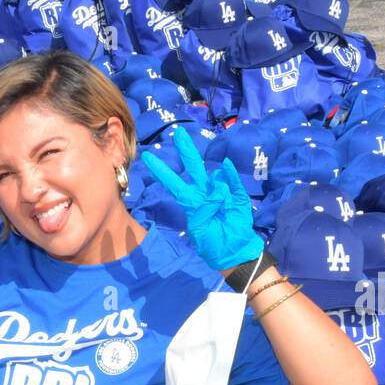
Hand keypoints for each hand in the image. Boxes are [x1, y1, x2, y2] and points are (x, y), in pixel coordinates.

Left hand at [140, 126, 264, 272]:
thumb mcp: (200, 229)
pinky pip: (232, 180)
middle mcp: (204, 192)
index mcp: (191, 202)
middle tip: (178, 133)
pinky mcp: (236, 194)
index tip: (148, 157)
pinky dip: (229, 174)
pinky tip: (226, 166)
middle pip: (193, 168)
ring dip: (216, 189)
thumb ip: (204, 208)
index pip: (173, 183)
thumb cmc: (212, 242)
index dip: (162, 171)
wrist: (233, 250)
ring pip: (214, 178)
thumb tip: (216, 185)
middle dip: (186, 151)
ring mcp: (221, 191)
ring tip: (221, 210)